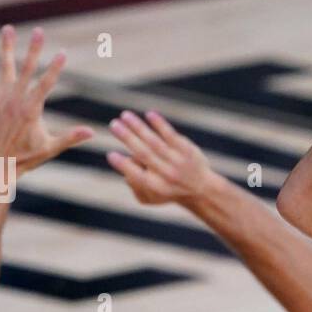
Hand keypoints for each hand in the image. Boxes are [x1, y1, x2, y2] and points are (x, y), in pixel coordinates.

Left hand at [0, 25, 92, 172]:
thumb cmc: (24, 159)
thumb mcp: (50, 149)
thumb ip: (70, 137)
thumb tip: (92, 132)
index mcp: (31, 110)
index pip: (46, 83)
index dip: (55, 68)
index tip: (63, 53)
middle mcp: (15, 100)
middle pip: (27, 69)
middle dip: (34, 49)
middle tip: (39, 31)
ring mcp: (0, 99)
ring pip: (5, 68)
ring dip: (7, 47)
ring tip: (8, 28)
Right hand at [106, 110, 223, 205]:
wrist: (201, 189)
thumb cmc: (168, 192)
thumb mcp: (150, 197)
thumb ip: (134, 185)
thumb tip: (123, 166)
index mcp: (155, 187)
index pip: (137, 175)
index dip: (123, 166)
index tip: (111, 155)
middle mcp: (166, 174)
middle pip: (144, 154)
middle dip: (127, 138)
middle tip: (113, 125)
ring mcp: (177, 161)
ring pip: (155, 142)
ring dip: (139, 127)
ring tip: (125, 115)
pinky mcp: (186, 150)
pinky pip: (171, 135)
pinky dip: (160, 125)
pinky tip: (149, 114)